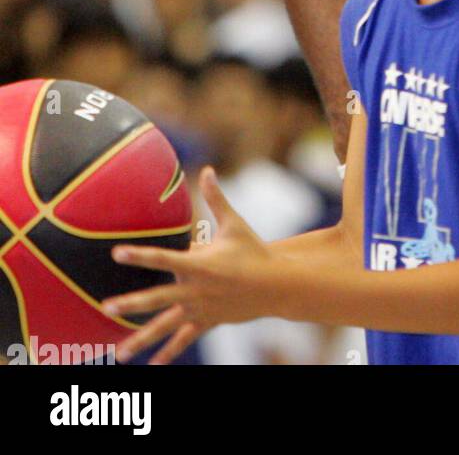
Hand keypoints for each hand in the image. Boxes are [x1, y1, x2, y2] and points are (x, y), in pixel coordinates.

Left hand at [104, 165, 270, 364]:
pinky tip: (152, 367)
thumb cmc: (253, 250)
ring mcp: (199, 310)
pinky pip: (183, 339)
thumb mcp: (234, 223)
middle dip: (130, 304)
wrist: (275, 285)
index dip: (140, 255)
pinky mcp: (206, 322)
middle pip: (157, 299)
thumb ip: (216, 199)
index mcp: (200, 265)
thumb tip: (208, 170)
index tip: (117, 253)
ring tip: (119, 353)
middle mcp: (195, 290)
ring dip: (141, 340)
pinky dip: (168, 354)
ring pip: (165, 326)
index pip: (164, 258)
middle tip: (105, 307)